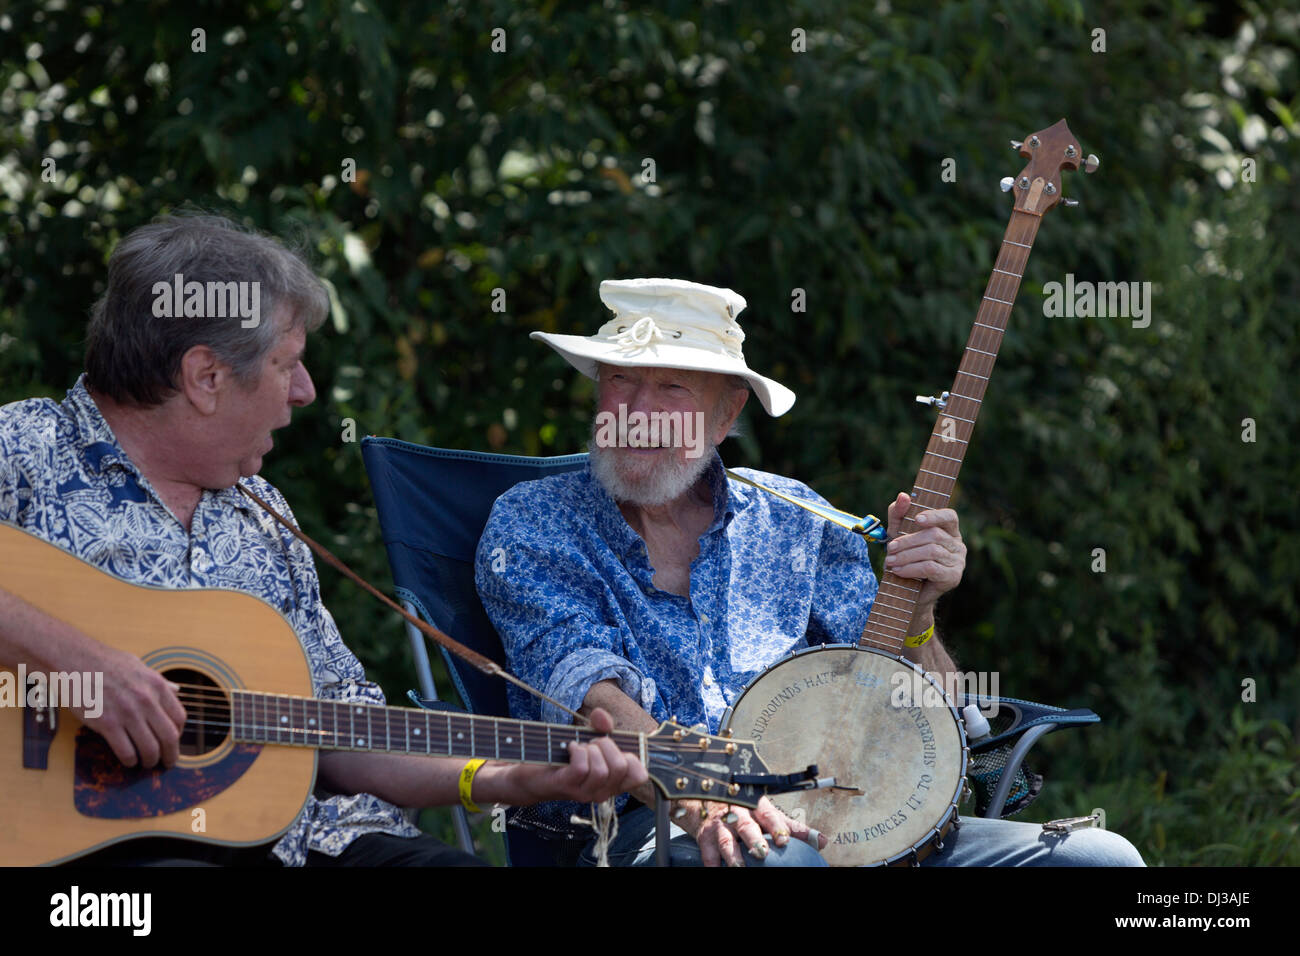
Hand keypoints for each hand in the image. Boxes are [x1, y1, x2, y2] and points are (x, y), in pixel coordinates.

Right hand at [76, 644, 185, 768]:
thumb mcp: (140, 667)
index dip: (179, 733)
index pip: (180, 717)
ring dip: (150, 761)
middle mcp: (146, 701)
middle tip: (167, 762)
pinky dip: (130, 760)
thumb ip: (160, 683)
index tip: (174, 740)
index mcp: (157, 686)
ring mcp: (127, 713)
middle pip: (169, 737)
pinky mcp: (107, 724)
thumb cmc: (107, 663)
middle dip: (170, 755)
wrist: (76, 660)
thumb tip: (177, 690)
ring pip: (150, 748)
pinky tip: (129, 760)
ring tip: (147, 764)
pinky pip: (125, 751)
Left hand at [507, 707, 648, 803]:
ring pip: (602, 770)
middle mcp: (603, 791)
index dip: (633, 756)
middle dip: (607, 745)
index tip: (615, 745)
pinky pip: (582, 767)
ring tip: (579, 748)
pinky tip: (570, 748)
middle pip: (621, 767)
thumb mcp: (589, 739)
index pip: (640, 776)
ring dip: (590, 749)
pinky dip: (576, 750)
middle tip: (591, 744)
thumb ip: (601, 726)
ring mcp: (585, 792)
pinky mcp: (567, 786)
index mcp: (614, 782)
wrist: (532, 775)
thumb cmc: (565, 757)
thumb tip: (601, 716)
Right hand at [676, 796, 827, 866]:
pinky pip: (707, 851)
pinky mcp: (705, 836)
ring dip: (732, 854)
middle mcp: (738, 813)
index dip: (776, 827)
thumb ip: (794, 827)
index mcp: (756, 806)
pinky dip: (711, 862)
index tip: (784, 840)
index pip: (768, 815)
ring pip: (725, 839)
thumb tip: (823, 841)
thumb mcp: (768, 813)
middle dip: (753, 839)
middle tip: (762, 852)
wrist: (706, 800)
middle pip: (746, 825)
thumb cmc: (744, 810)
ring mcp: (720, 824)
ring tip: (739, 867)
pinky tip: (715, 869)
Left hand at [884, 492, 965, 610]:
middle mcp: (958, 544)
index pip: (950, 516)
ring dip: (906, 556)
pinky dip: (911, 568)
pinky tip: (899, 571)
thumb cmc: (905, 557)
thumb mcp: (898, 533)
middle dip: (908, 541)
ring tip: (890, 562)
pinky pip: (931, 568)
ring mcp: (958, 561)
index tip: (916, 519)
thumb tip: (904, 496)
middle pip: (934, 535)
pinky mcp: (953, 577)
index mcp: (949, 530)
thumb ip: (899, 513)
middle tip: (889, 549)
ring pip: (931, 552)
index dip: (935, 516)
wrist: (908, 591)